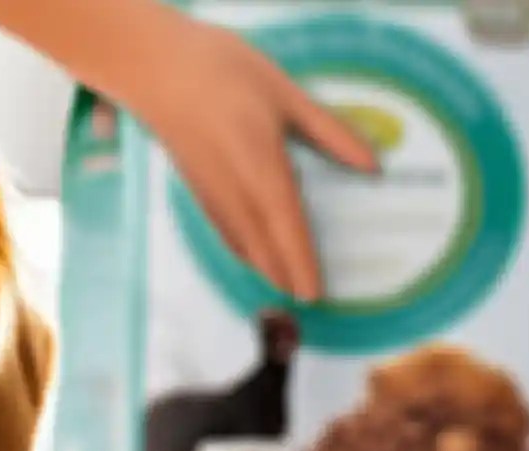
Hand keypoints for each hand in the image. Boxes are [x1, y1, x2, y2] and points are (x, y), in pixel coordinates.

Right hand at [119, 16, 378, 300]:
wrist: (154, 67)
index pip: (288, 229)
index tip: (315, 295)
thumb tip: (374, 166)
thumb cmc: (223, 72)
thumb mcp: (286, 95)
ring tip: (282, 288)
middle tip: (306, 304)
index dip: (302, 264)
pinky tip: (246, 254)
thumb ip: (330, 132)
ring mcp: (210, 191)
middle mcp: (234, 190)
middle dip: (284, 276)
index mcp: (262, 168)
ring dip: (262, 268)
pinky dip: (239, 250)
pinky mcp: (196, 186)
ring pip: (240, 242)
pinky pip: (222, 230)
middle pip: (263, 246)